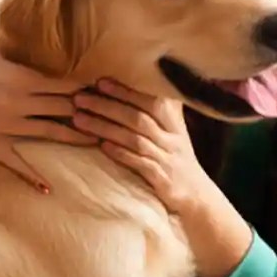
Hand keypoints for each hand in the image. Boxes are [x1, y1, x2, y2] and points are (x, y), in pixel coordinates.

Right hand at [0, 41, 96, 191]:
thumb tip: (54, 23)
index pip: (67, 85)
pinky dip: (32, 176)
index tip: (106, 90)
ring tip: (98, 139)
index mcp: (21, 78)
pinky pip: (15, 162)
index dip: (88, 89)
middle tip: (111, 115)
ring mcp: (5, 125)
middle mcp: (16, 103)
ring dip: (76, 137)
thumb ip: (27, 41)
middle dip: (89, 112)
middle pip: (64, 109)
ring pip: (50, 133)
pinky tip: (49, 187)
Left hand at [70, 79, 215, 216]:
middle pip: (138, 118)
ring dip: (105, 128)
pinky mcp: (162, 179)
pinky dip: (120, 154)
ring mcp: (167, 159)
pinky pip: (139, 164)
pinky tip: (102, 146)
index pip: (151, 101)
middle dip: (107, 106)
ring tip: (79, 119)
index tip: (101, 82)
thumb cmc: (177, 159)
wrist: (197, 195)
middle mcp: (172, 138)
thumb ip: (160, 110)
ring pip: (134, 139)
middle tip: (80, 99)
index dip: (126, 91)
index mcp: (174, 123)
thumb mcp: (175, 131)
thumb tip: (142, 82)